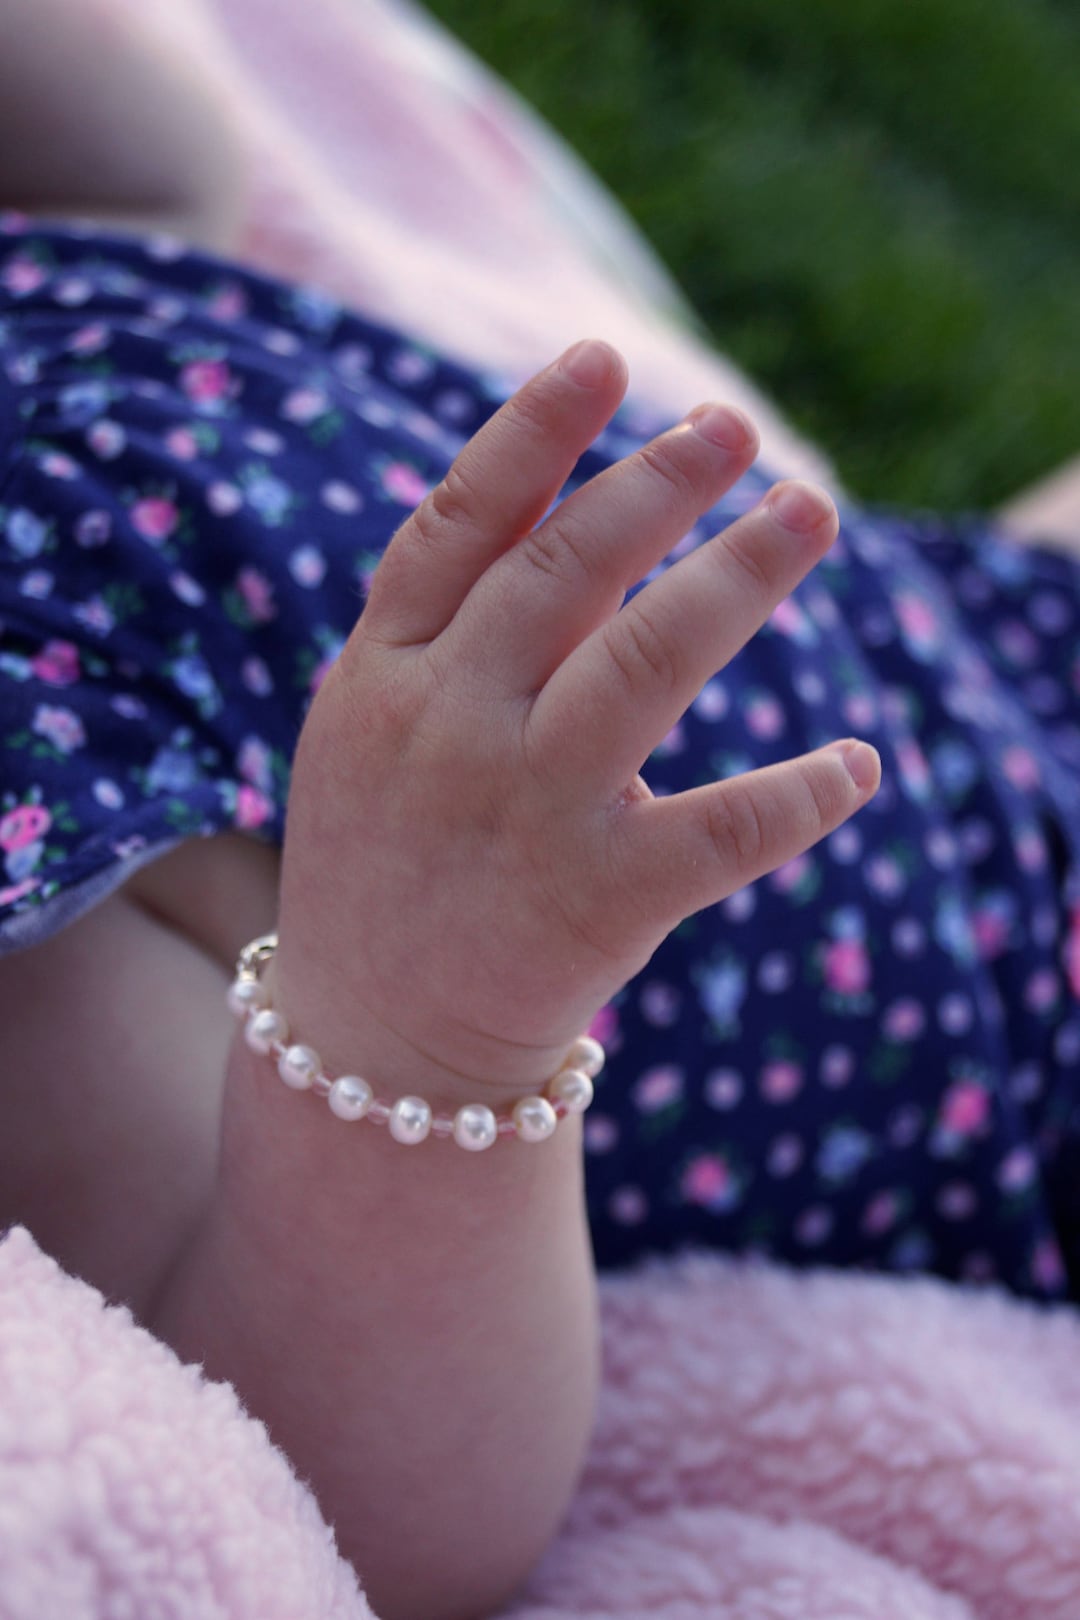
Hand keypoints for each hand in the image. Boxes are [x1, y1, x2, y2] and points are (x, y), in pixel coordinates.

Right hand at [270, 340, 880, 1105]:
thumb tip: (573, 503)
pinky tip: (856, 765)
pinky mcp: (595, 900)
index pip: (460, 524)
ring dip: (739, 574)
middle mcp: (448, 726)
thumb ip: (457, 623)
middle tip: (737, 428)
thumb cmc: (388, 860)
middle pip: (567, 568)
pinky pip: (719, 832)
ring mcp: (522, 810)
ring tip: (808, 509)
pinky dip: (799, 796)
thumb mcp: (376, 729)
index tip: (606, 359)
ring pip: (647, 660)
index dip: (533, 433)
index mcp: (384, 674)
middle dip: (661, 482)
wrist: (372, 1039)